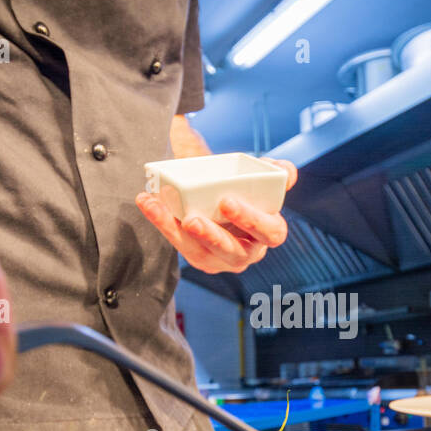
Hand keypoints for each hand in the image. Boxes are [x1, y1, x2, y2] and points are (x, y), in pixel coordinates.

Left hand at [135, 159, 296, 273]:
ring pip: (201, 254)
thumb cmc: (245, 188)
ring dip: (178, 234)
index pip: (270, 232)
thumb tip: (283, 171)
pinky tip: (147, 201)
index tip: (227, 200)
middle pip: (234, 251)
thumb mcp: (262, 177)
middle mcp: (248, 251)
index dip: (251, 219)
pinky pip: (179, 245)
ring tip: (158, 208)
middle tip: (192, 219)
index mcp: (269, 232)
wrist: (221, 195)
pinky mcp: (198, 258)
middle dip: (213, 236)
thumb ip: (276, 171)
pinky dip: (161, 222)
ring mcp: (221, 259)